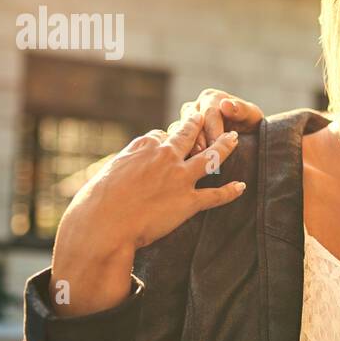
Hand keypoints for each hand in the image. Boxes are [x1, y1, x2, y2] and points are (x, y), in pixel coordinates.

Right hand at [49, 112, 245, 316]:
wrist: (104, 225)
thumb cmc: (97, 202)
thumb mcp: (109, 172)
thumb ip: (126, 163)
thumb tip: (130, 165)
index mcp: (143, 146)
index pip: (160, 136)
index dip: (164, 140)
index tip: (165, 142)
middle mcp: (165, 157)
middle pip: (188, 135)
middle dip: (199, 124)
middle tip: (208, 115)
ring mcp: (180, 178)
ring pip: (210, 157)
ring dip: (225, 146)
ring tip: (235, 138)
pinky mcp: (188, 202)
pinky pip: (216, 195)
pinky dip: (231, 192)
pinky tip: (242, 187)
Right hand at [176, 88, 264, 155]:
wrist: (246, 135)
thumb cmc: (249, 123)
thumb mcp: (251, 115)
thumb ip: (241, 109)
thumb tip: (226, 104)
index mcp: (211, 98)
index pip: (210, 112)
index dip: (213, 128)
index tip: (217, 143)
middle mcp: (196, 107)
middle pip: (192, 121)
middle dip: (198, 137)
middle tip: (202, 152)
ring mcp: (185, 121)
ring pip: (179, 130)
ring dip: (186, 144)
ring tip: (193, 157)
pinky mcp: (179, 136)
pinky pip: (174, 141)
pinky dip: (178, 150)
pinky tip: (184, 161)